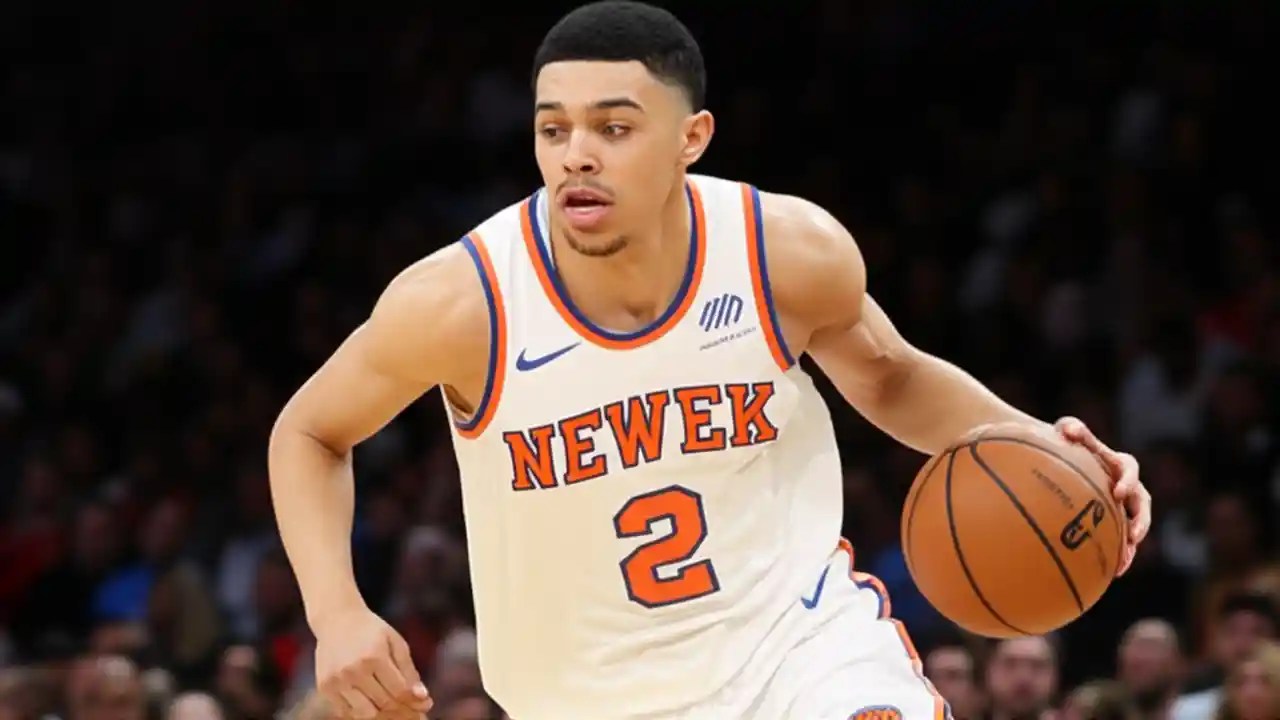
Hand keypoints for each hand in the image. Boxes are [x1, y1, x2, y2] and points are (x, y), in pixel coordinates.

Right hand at [313, 605, 432, 719]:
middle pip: (383, 704)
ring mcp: (336, 680)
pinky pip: (346, 712)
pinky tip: (373, 704)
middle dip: (403, 710)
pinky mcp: (324, 687)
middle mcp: (353, 670)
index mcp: (374, 656)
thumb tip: (422, 697)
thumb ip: (409, 670)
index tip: (426, 705)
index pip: (399, 690)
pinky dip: (362, 712)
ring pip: (365, 713)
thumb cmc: (371, 630)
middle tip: (414, 711)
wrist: (336, 619)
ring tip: (393, 707)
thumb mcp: (396, 642)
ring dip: (382, 713)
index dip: (414, 701)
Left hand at [1054, 416, 1150, 576]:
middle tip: (1134, 536)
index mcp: (1117, 463)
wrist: (1062, 458)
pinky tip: (1113, 573)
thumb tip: (1068, 430)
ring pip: (1136, 526)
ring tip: (1124, 562)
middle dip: (1141, 520)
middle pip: (1142, 504)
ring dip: (1132, 544)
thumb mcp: (1067, 430)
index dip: (1127, 480)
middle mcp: (1126, 485)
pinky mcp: (1116, 521)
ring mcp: (1123, 505)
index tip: (1118, 492)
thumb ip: (1072, 429)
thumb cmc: (1065, 441)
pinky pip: (1123, 540)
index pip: (1129, 469)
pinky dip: (1121, 555)